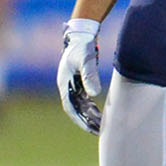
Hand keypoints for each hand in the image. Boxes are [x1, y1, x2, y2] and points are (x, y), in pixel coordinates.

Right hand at [56, 18, 103, 133]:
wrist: (82, 34)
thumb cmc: (83, 46)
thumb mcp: (87, 61)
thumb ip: (90, 76)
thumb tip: (94, 94)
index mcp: (64, 83)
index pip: (70, 107)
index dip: (79, 119)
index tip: (89, 128)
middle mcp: (66, 86)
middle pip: (75, 109)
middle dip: (85, 121)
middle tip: (98, 132)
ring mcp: (72, 84)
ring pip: (80, 105)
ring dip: (89, 116)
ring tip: (101, 126)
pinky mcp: (78, 81)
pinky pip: (84, 99)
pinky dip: (91, 108)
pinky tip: (100, 114)